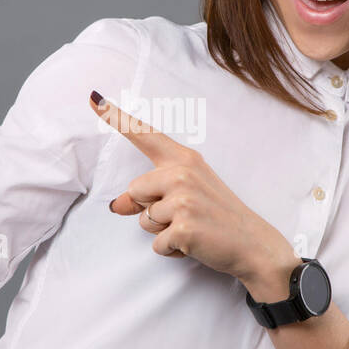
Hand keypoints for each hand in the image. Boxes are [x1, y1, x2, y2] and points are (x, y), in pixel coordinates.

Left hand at [89, 90, 297, 290]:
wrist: (254, 245)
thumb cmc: (218, 218)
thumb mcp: (185, 198)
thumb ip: (149, 196)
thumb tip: (116, 205)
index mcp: (185, 159)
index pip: (144, 134)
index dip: (116, 117)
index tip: (94, 98)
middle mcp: (183, 173)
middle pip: (134, 191)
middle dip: (149, 210)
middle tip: (185, 216)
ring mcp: (184, 199)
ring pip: (143, 220)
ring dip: (162, 232)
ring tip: (192, 229)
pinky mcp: (183, 227)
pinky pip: (157, 244)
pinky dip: (172, 250)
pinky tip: (194, 244)